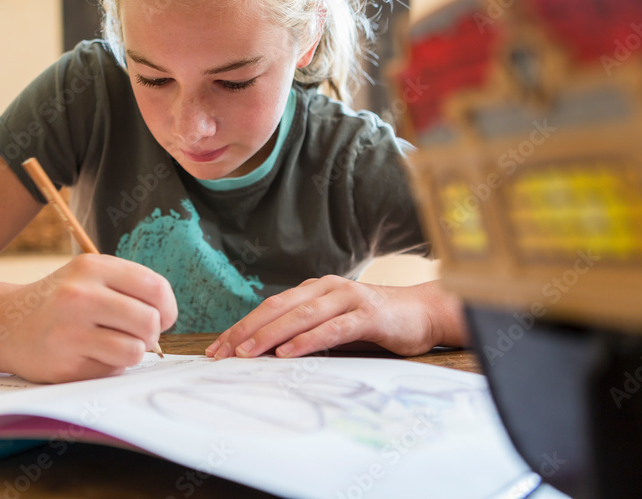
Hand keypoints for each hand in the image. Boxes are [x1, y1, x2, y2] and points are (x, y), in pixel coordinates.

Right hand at [0, 254, 176, 382]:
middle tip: (136, 335)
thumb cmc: (60, 302)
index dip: (167, 308)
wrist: (5, 325)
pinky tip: (90, 356)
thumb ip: (128, 287)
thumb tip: (166, 317)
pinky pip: (113, 370)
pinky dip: (110, 367)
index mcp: (93, 267)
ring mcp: (70, 330)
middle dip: (151, 334)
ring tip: (112, 345)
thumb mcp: (89, 276)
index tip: (161, 317)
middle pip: (149, 321)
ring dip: (131, 352)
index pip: (156, 287)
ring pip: (135, 349)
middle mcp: (80, 294)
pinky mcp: (65, 363)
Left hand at [205, 276, 467, 360]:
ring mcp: (347, 298)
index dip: (241, 327)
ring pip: (301, 315)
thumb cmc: (375, 322)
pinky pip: (332, 328)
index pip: (270, 307)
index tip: (217, 349)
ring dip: (270, 335)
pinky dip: (308, 340)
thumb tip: (267, 353)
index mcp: (315, 289)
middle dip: (246, 331)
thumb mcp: (334, 323)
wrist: (424, 312)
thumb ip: (307, 331)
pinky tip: (288, 353)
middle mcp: (327, 288)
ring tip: (246, 353)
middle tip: (222, 353)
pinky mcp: (367, 315)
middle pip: (278, 308)